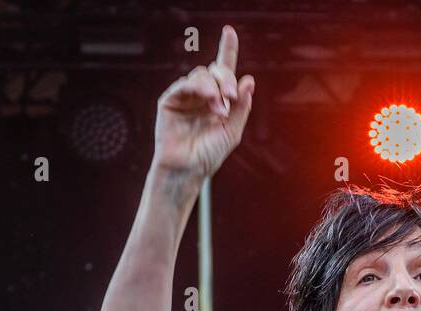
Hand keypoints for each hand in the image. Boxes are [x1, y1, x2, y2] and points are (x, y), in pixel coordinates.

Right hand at [153, 25, 254, 180]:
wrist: (188, 169)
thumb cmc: (208, 154)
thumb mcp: (233, 130)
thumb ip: (241, 106)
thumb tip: (249, 79)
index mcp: (218, 100)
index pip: (223, 71)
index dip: (227, 50)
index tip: (229, 32)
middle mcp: (202, 95)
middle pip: (215, 70)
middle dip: (226, 79)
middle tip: (231, 96)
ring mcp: (186, 96)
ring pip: (201, 75)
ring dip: (214, 88)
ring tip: (219, 108)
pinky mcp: (171, 100)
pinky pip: (185, 83)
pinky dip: (200, 88)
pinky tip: (209, 101)